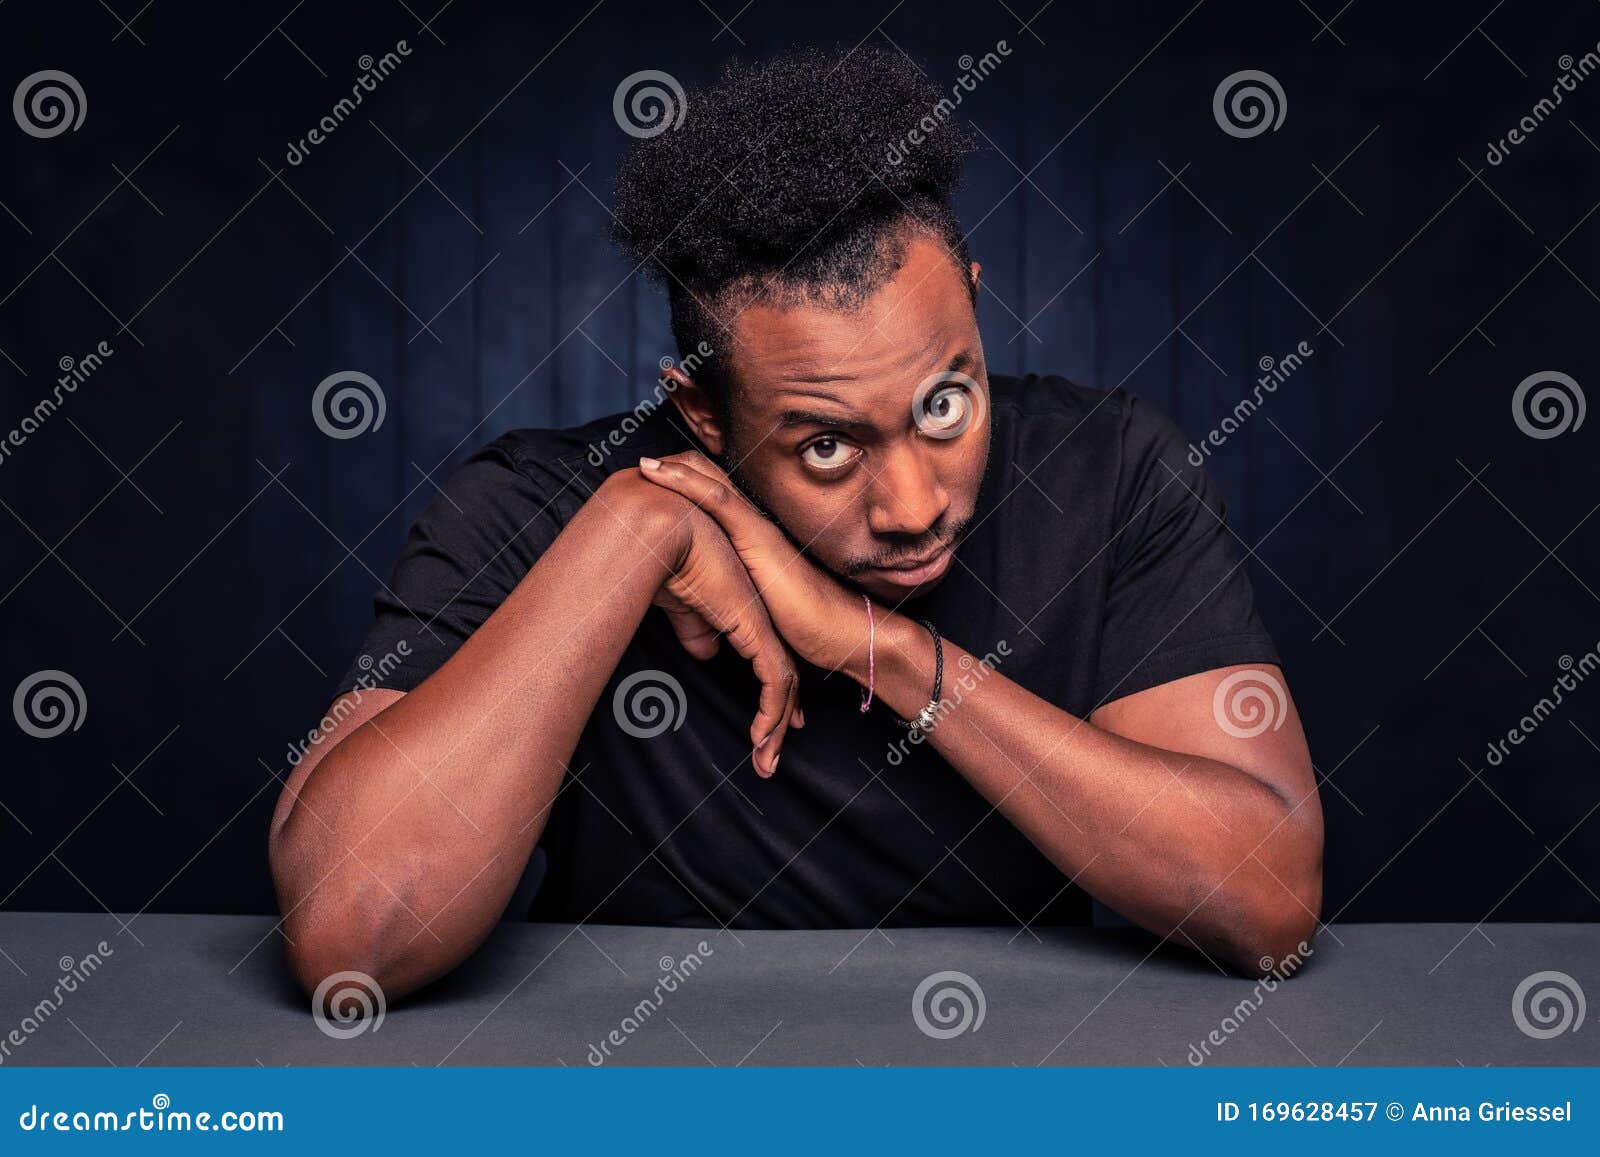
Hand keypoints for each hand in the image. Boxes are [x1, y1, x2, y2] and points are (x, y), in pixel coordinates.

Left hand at [637, 451, 866, 673]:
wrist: (847, 630)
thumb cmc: (813, 625)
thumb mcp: (763, 612)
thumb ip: (738, 606)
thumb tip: (709, 621)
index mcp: (758, 541)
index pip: (720, 504)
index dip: (691, 488)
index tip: (659, 483)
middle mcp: (758, 528)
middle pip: (714, 486)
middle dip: (680, 470)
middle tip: (645, 464)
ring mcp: (758, 529)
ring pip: (711, 486)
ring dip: (676, 471)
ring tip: (645, 465)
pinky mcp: (758, 539)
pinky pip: (717, 500)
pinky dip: (685, 483)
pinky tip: (658, 474)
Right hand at [649, 493, 802, 777]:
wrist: (665, 527)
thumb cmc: (663, 552)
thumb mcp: (681, 601)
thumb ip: (697, 627)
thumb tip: (705, 651)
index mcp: (743, 605)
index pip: (768, 654)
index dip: (772, 691)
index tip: (768, 721)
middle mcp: (759, 615)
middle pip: (782, 675)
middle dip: (780, 718)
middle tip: (771, 753)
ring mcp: (763, 622)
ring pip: (784, 687)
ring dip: (774, 729)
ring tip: (765, 763)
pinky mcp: (757, 631)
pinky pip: (774, 686)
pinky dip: (770, 719)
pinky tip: (760, 743)